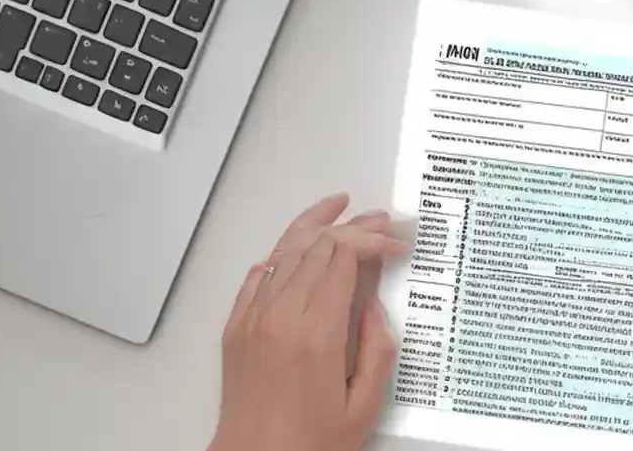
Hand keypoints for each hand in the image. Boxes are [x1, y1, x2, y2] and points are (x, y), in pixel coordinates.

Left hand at [210, 193, 407, 450]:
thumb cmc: (307, 444)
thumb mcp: (363, 405)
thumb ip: (378, 350)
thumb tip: (373, 307)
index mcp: (317, 332)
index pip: (345, 257)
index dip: (374, 241)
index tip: (396, 244)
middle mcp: (281, 315)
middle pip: (318, 245)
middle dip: (354, 226)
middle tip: (380, 220)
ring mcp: (254, 318)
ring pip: (285, 251)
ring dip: (315, 225)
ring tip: (338, 207)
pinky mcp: (236, 328)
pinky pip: (257, 277)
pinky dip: (279, 255)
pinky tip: (293, 248)